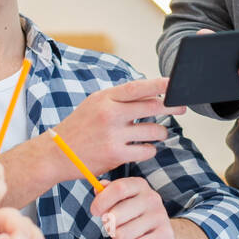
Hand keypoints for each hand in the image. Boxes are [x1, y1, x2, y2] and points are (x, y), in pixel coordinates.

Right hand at [52, 77, 184, 177]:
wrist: (56, 153)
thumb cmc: (79, 127)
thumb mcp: (94, 104)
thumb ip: (119, 98)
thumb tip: (149, 91)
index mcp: (104, 99)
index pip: (137, 88)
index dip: (159, 84)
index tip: (174, 83)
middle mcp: (110, 115)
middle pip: (151, 107)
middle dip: (171, 106)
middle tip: (182, 107)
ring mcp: (113, 135)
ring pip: (153, 131)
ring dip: (160, 132)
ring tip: (157, 132)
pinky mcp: (116, 155)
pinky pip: (146, 150)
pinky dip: (150, 149)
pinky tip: (145, 148)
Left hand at [89, 177, 175, 238]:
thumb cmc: (136, 219)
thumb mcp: (120, 204)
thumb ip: (107, 194)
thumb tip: (97, 187)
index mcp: (139, 186)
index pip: (118, 188)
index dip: (101, 201)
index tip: (94, 211)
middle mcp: (151, 198)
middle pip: (116, 214)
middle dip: (109, 226)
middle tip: (115, 228)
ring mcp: (159, 216)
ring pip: (122, 234)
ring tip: (129, 236)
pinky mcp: (164, 235)